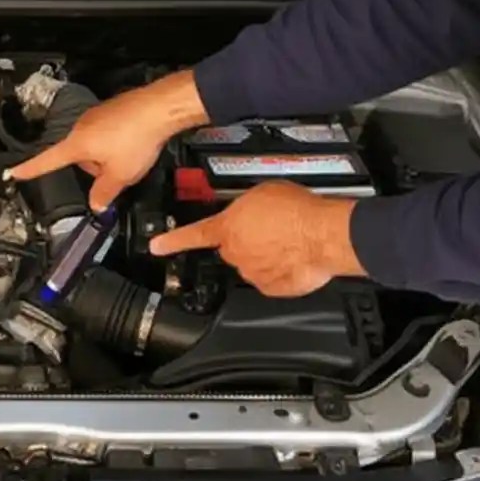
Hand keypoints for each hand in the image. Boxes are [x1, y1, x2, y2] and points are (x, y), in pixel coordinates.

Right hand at [8, 70, 209, 210]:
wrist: (159, 108)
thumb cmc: (137, 136)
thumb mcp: (120, 176)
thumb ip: (104, 193)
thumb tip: (96, 204)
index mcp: (77, 144)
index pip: (47, 161)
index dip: (30, 170)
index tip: (15, 172)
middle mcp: (82, 126)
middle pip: (80, 157)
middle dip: (95, 169)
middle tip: (116, 173)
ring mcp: (97, 116)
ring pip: (96, 145)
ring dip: (108, 155)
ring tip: (130, 156)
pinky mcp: (112, 110)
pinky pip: (109, 133)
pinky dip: (119, 142)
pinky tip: (135, 144)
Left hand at [150, 181, 367, 296]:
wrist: (322, 235)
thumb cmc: (298, 212)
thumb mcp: (264, 192)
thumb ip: (247, 206)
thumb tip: (249, 211)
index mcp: (227, 227)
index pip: (193, 236)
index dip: (172, 242)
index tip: (157, 247)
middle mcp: (235, 252)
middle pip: (232, 249)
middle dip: (246, 242)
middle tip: (270, 230)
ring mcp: (252, 273)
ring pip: (252, 264)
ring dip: (265, 255)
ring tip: (287, 241)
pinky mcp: (271, 287)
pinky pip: (272, 279)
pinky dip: (281, 271)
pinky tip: (294, 257)